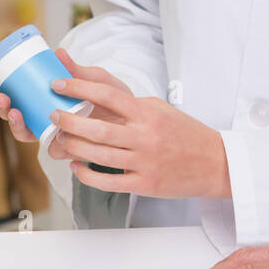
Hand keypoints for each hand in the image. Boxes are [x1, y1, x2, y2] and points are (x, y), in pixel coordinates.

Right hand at [0, 48, 131, 159]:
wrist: (136, 123)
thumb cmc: (114, 98)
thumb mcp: (98, 80)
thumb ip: (80, 71)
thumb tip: (59, 53)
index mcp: (47, 96)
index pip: (18, 87)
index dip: (1, 74)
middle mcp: (44, 115)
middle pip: (13, 113)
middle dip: (2, 108)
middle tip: (4, 98)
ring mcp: (53, 133)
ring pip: (26, 133)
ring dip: (17, 125)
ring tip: (18, 113)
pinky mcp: (67, 149)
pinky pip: (53, 149)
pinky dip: (53, 143)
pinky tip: (55, 136)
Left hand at [49, 65, 229, 199]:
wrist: (215, 163)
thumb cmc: (186, 134)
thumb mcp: (161, 110)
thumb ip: (133, 105)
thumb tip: (102, 97)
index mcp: (148, 113)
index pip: (108, 95)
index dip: (79, 88)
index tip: (60, 84)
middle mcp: (145, 136)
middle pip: (98, 127)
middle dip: (69, 120)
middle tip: (53, 114)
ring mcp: (144, 161)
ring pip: (100, 154)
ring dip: (74, 146)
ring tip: (61, 139)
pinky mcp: (144, 184)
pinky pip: (109, 180)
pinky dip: (88, 174)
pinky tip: (77, 167)